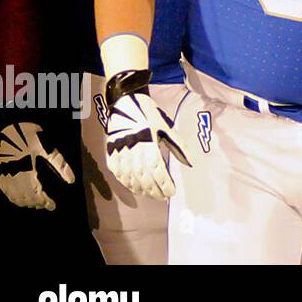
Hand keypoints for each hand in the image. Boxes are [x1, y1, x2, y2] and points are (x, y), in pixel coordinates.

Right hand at [0, 123, 74, 210]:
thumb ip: (61, 166)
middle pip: (26, 198)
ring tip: (35, 205)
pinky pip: (6, 191)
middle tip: (46, 206)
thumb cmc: (31, 138)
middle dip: (37, 204)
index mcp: (28, 173)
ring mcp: (6, 177)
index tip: (53, 206)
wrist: (9, 130)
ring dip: (26, 203)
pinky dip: (14, 198)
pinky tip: (19, 199)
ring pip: (15, 197)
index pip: (37, 194)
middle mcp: (16, 178)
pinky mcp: (1, 174)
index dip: (45, 202)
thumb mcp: (49, 149)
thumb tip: (72, 180)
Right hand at [104, 70, 190, 199]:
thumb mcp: (167, 128)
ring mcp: (120, 154)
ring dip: (142, 189)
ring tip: (151, 194)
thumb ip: (179, 146)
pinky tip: (134, 188)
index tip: (171, 192)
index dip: (165, 184)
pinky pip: (118, 174)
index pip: (158, 171)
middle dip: (154, 190)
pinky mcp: (111, 154)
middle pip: (144, 178)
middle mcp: (134, 152)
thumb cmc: (149, 115)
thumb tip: (190, 162)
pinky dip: (127, 183)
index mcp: (149, 145)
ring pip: (131, 178)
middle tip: (163, 196)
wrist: (125, 104)